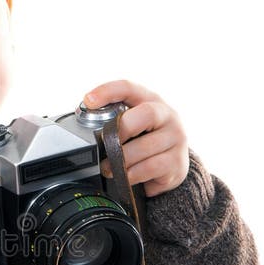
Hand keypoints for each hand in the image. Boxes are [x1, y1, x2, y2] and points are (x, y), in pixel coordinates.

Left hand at [84, 80, 188, 197]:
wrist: (170, 168)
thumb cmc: (144, 142)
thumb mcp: (131, 127)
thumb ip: (114, 122)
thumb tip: (86, 131)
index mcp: (150, 100)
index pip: (129, 88)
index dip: (108, 91)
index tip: (89, 100)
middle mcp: (167, 115)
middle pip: (146, 113)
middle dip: (121, 130)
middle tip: (106, 145)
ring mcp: (175, 138)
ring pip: (145, 146)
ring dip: (121, 159)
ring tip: (108, 168)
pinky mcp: (177, 161)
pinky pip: (150, 167)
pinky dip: (132, 174)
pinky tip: (125, 176)